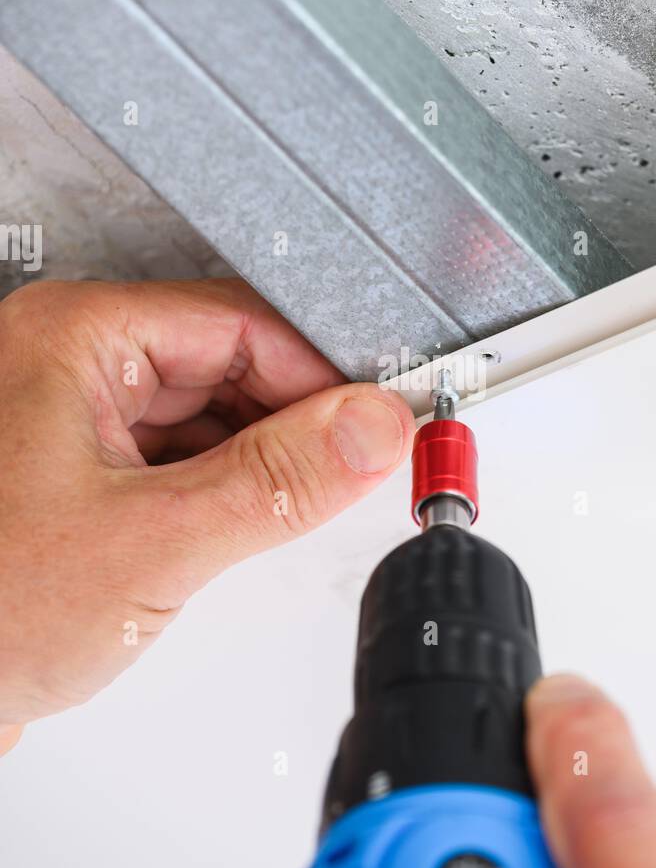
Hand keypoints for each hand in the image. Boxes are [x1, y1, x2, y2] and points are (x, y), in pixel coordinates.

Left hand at [0, 278, 412, 750]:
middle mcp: (66, 368)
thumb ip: (275, 483)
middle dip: (293, 427)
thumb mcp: (150, 543)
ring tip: (289, 517)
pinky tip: (235, 536)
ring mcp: (66, 426)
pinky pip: (172, 465)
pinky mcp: (71, 483)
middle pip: (226, 368)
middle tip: (349, 478)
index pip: (240, 324)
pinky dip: (217, 497)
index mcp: (74, 340)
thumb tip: (369, 429)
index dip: (321, 377)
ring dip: (257, 466)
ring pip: (203, 420)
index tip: (378, 425)